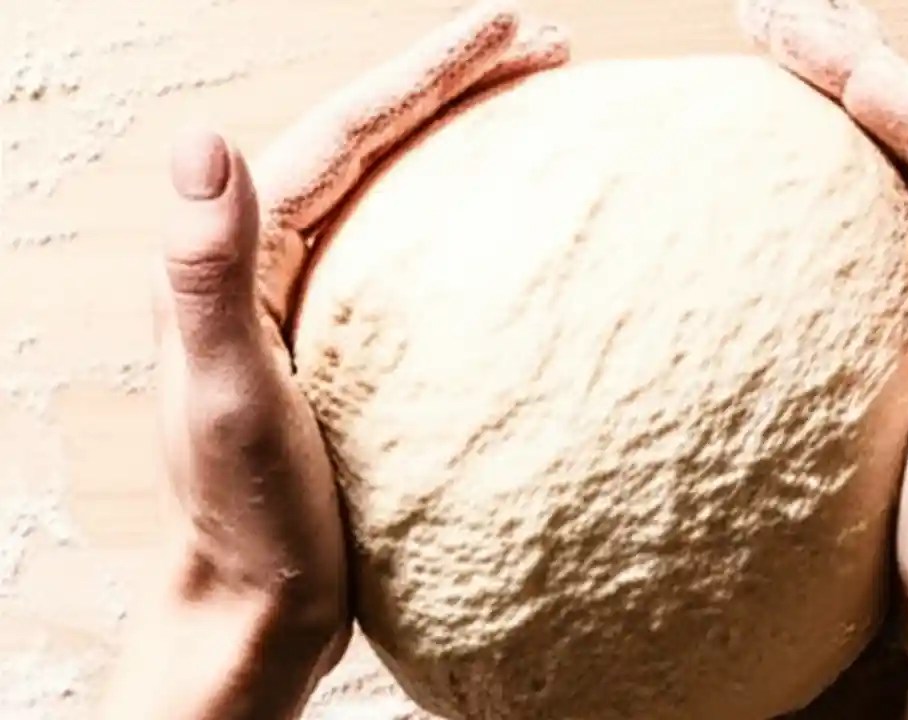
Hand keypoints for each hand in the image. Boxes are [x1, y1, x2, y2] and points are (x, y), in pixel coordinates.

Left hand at [103, 5, 568, 718]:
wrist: (262, 601)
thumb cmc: (245, 515)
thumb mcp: (226, 398)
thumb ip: (205, 272)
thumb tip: (203, 138)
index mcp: (243, 254)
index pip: (345, 132)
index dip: (427, 73)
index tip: (510, 29)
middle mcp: (273, 255)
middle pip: (377, 138)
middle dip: (459, 80)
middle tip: (551, 45)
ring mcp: (317, 290)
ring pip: (399, 179)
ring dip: (466, 127)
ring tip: (540, 93)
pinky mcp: (352, 330)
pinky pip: (413, 238)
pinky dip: (465, 200)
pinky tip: (508, 199)